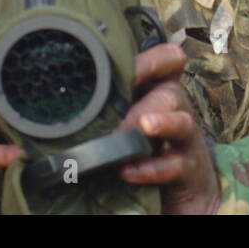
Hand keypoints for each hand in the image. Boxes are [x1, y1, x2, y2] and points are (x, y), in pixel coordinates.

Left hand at [118, 43, 219, 214]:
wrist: (186, 187)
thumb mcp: (131, 119)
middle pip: (170, 93)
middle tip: (118, 120)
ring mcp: (187, 139)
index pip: (169, 60)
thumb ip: (108, 109)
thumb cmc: (151, 144)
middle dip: (143, 104)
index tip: (122, 67)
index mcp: (162, 89)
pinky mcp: (189, 169)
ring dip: (161, 124)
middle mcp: (178, 109)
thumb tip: (59, 115)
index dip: (151, 60)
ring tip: (140, 130)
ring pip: (181, 123)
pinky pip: (176, 165)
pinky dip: (153, 168)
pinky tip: (129, 171)